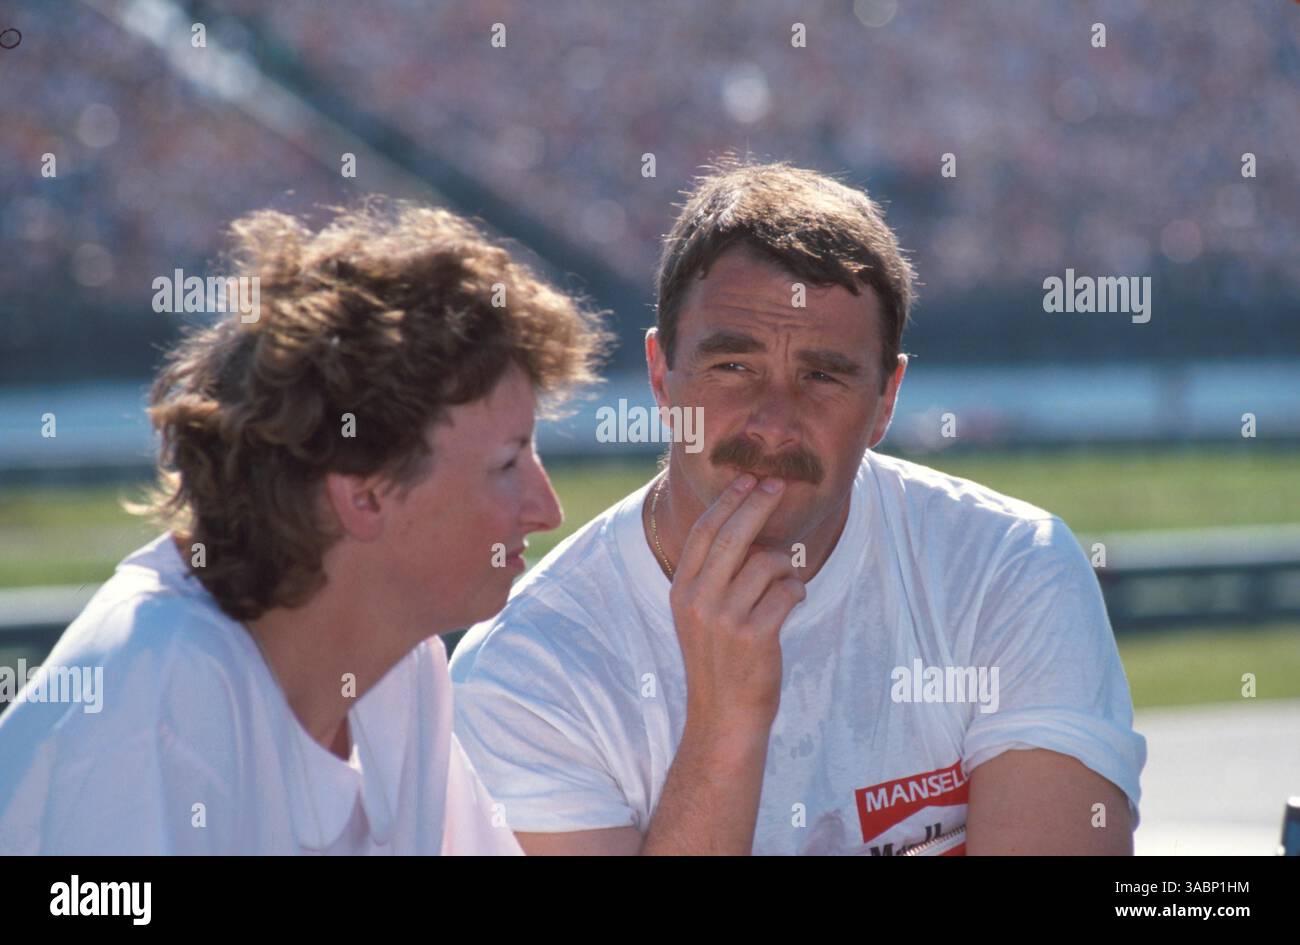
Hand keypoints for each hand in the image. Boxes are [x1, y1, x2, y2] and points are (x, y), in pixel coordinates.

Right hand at [668, 473, 805, 738]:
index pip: (704, 533)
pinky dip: (797, 592)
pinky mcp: (755, 635)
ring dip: (784, 567)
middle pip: (733, 536)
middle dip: (757, 504)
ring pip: (767, 563)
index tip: (747, 480)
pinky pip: (788, 590)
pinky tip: (791, 604)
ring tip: (783, 586)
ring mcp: (725, 618)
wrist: (724, 715)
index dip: (728, 502)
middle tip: (776, 485)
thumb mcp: (699, 614)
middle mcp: (698, 600)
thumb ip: (713, 575)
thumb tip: (745, 527)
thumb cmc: (720, 659)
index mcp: (682, 590)